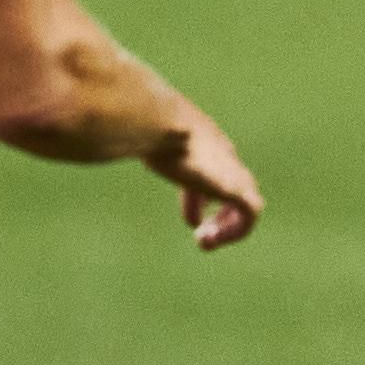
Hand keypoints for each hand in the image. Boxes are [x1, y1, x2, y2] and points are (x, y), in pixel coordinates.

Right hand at [141, 105, 263, 250]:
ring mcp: (232, 170)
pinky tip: (211, 239)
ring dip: (227, 226)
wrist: (160, 122)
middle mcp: (222, 155)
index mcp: (204, 141)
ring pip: (247, 202)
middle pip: (231, 187)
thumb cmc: (143, 127)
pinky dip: (236, 231)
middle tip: (199, 234)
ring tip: (205, 242)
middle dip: (219, 214)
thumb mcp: (138, 135)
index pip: (210, 169)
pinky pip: (250, 215)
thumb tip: (114, 143)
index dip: (198, 196)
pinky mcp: (237, 187)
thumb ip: (132, 141)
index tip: (189, 218)